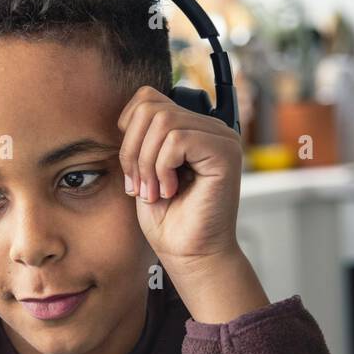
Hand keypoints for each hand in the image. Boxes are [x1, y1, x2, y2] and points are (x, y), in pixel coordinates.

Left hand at [118, 87, 268, 321]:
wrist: (189, 255)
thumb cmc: (168, 219)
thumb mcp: (143, 170)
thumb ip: (142, 137)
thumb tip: (128, 114)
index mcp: (191, 127)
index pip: (147, 98)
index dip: (128, 133)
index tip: (132, 172)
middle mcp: (210, 127)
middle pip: (150, 107)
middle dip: (133, 151)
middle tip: (140, 186)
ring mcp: (221, 138)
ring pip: (162, 122)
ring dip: (147, 163)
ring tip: (155, 191)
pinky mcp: (225, 153)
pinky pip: (177, 139)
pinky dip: (163, 168)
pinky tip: (171, 190)